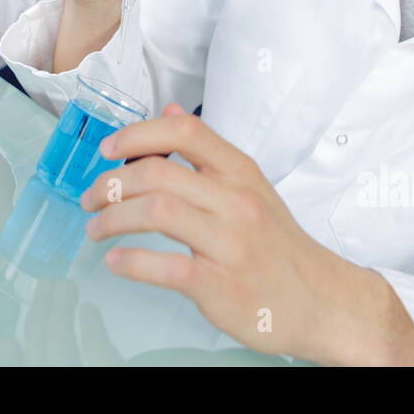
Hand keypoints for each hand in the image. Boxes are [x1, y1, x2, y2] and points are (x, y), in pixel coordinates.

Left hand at [80, 104, 413, 365]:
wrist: (322, 302)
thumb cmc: (279, 246)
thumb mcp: (251, 186)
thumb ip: (207, 152)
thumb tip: (170, 111)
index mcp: (240, 172)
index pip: (185, 131)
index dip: (138, 133)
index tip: (107, 149)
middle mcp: (236, 201)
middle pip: (158, 172)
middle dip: (109, 184)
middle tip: (90, 199)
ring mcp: (230, 243)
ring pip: (156, 212)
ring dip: (112, 219)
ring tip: (96, 229)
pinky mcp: (222, 285)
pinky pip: (165, 266)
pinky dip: (130, 263)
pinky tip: (116, 262)